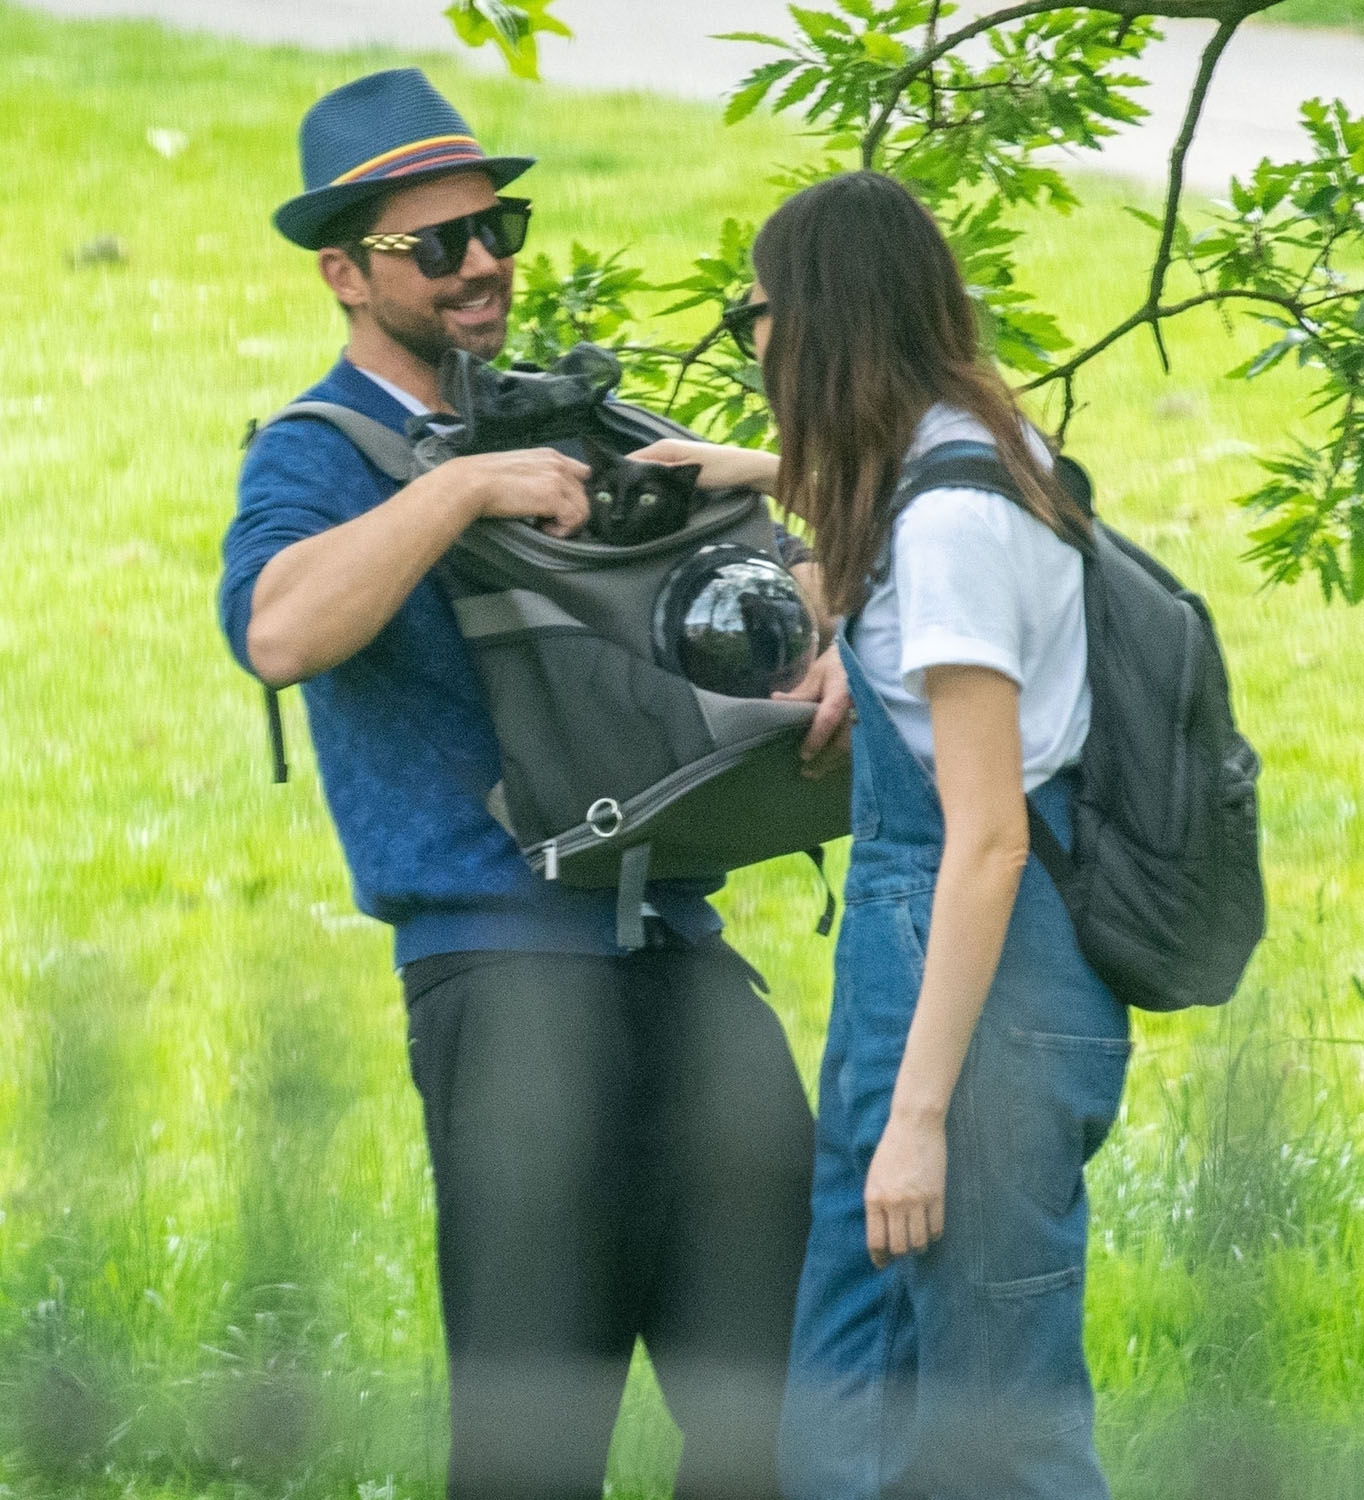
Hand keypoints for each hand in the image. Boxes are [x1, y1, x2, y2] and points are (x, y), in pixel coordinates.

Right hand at [455, 447, 591, 537]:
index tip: (562, 508)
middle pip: (584, 495)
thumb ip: (540, 476)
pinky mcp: (553, 496)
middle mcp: (558, 464)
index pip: (583, 474)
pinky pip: (574, 519)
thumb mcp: (521, 469)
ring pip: (583, 509)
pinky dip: (562, 530)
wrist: (472, 483)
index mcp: (551, 456)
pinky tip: (544, 529)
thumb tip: (548, 497)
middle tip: (549, 521)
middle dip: (571, 513)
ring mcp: (557, 479)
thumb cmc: (486, 479)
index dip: (576, 495)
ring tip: (546, 526)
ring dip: (567, 523)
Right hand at [629, 438, 779, 494]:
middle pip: (638, 468)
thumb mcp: (688, 473)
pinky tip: (652, 499)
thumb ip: (662, 474)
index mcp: (663, 448)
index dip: (621, 475)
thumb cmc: (720, 469)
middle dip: (630, 483)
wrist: (746, 470)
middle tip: (621, 505)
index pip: (631, 460)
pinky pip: (660, 478)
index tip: (611, 493)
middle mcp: (665, 451)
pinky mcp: (681, 470)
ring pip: (648, 474)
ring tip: (633, 505)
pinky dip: (655, 487)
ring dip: (643, 487)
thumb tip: (638, 480)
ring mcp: (673, 460)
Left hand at [772, 643, 853, 778]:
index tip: (803, 754)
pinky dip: (842, 757)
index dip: (816, 738)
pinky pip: (857, 746)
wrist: (862, 661)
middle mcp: (858, 708)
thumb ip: (800, 692)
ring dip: (833, 763)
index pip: (828, 719)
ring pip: (852, 748)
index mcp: (842, 693)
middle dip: (824, 759)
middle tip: (806, 772)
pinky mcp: (867, 725)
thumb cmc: (835, 667)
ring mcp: (865, 718)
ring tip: (814, 773)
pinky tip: (829, 765)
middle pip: (843, 741)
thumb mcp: (816, 674)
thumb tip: (775, 701)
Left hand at [864, 1109, 946, 1268]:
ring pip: (918, 1241)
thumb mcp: (874, 1176)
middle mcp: (893, 1203)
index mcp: (874, 1198)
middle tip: (903, 1252)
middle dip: (900, 1254)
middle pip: (898, 1246)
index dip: (879, 1257)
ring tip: (918, 1243)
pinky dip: (934, 1235)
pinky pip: (937, 1228)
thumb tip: (882, 1230)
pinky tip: (932, 1232)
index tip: (883, 1263)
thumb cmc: (891, 1148)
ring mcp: (916, 1201)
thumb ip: (877, 1202)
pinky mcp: (936, 1196)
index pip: (875, 1240)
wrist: (914, 1126)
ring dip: (918, 1247)